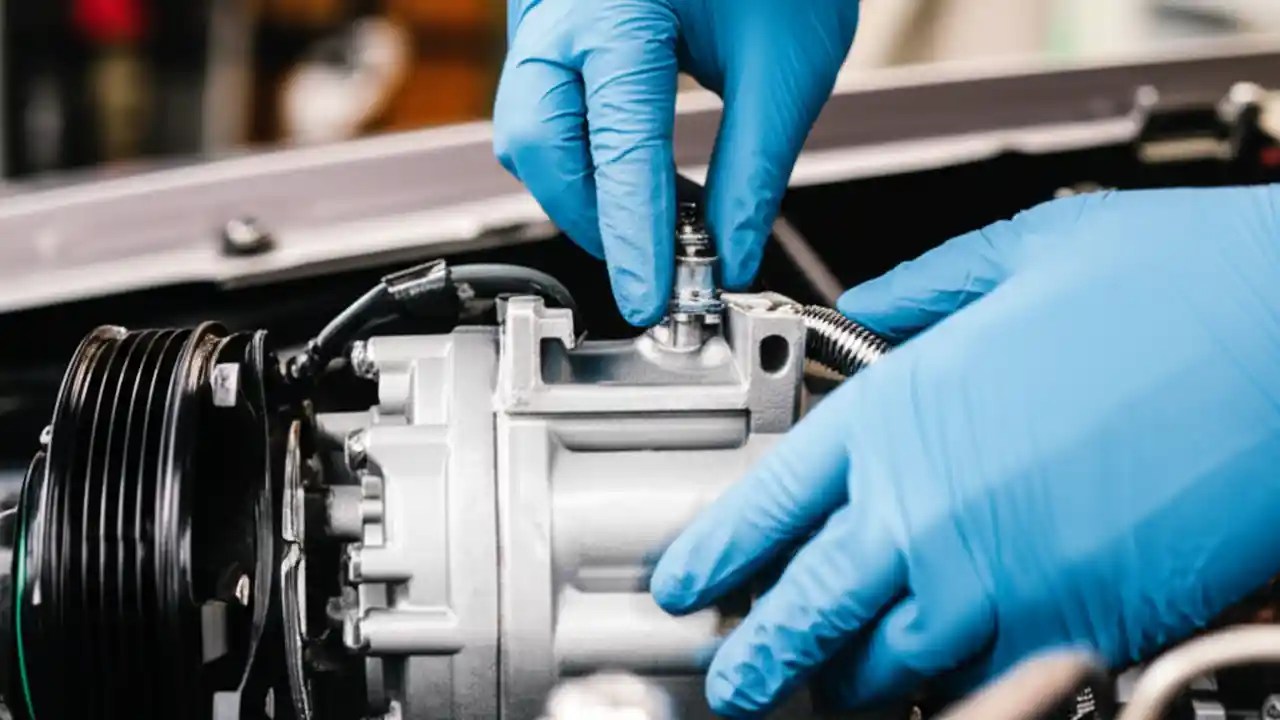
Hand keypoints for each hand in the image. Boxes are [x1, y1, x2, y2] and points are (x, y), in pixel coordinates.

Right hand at [493, 0, 859, 324]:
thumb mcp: (790, 60)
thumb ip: (753, 168)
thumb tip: (727, 251)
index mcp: (617, 0)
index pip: (615, 140)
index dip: (635, 231)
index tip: (654, 292)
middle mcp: (559, 5)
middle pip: (538, 143)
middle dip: (595, 217)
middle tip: (657, 263)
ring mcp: (543, 12)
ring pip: (530, 134)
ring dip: (589, 194)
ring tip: (664, 220)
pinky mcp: (550, 28)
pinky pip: (545, 110)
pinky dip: (588, 160)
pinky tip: (642, 177)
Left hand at [650, 185, 1279, 715]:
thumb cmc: (1177, 281)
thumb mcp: (1024, 251)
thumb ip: (925, 289)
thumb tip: (873, 305)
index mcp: (902, 410)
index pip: (768, 504)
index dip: (713, 554)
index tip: (684, 585)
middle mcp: (932, 505)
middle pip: (809, 609)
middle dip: (760, 656)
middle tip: (734, 678)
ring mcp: (1004, 578)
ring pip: (889, 666)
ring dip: (849, 682)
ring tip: (825, 689)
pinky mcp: (1082, 627)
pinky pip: (986, 690)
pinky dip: (950, 697)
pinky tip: (939, 692)